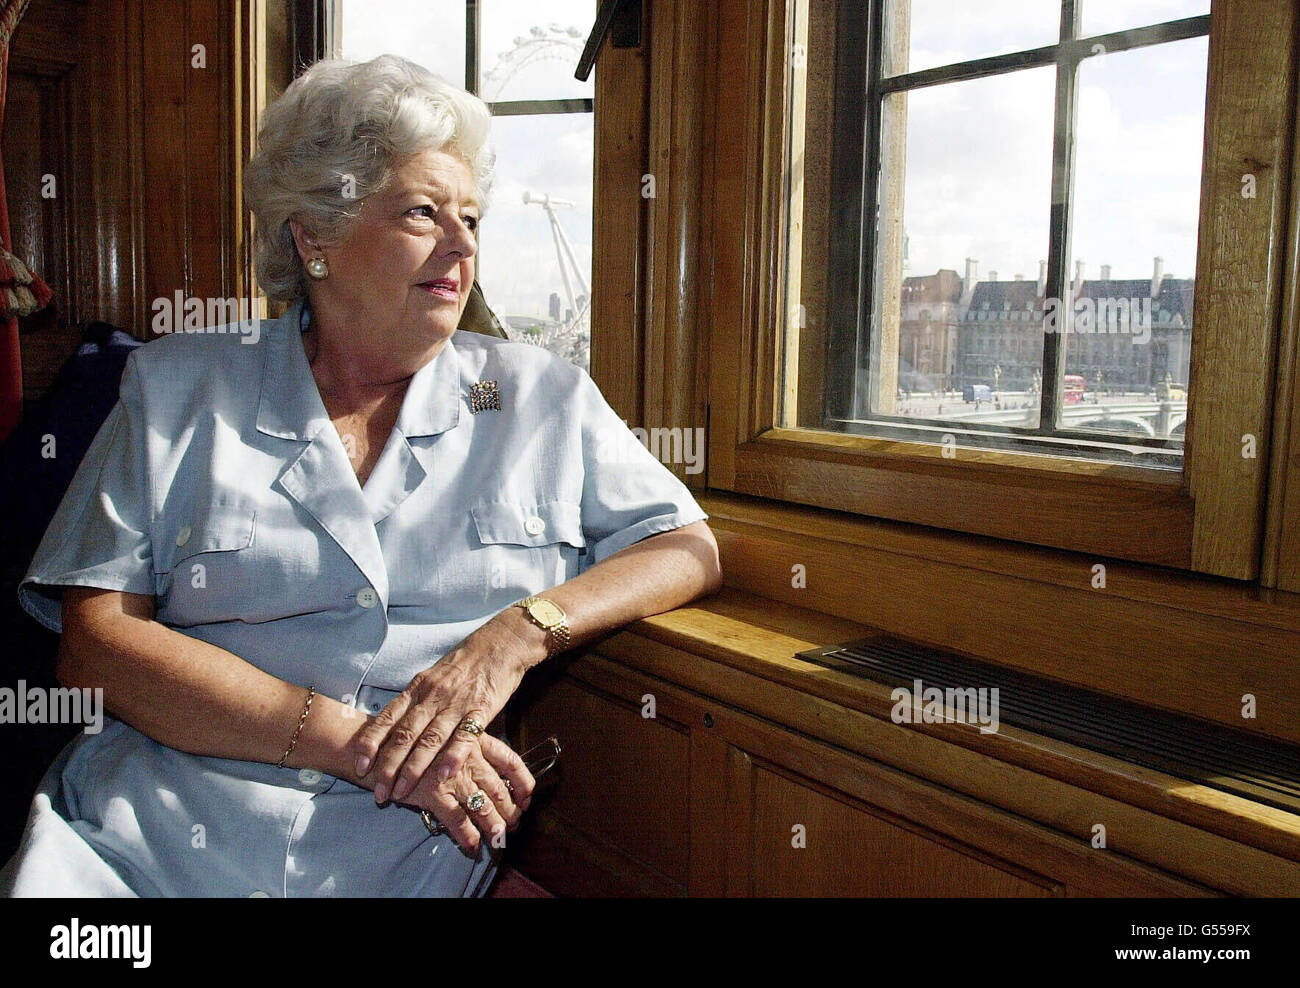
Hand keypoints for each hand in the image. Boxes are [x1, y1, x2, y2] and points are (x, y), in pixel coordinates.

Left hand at [352, 610, 544, 803]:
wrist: (500, 644)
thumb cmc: (464, 663)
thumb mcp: (432, 678)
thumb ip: (414, 703)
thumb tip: (392, 727)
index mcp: (417, 689)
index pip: (387, 718)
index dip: (371, 743)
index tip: (358, 766)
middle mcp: (432, 697)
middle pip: (405, 735)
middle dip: (388, 766)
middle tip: (378, 792)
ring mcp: (456, 703)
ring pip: (430, 738)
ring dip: (414, 768)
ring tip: (402, 792)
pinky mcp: (482, 708)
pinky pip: (466, 735)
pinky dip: (454, 755)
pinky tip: (445, 774)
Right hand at [398, 732, 535, 855]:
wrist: (379, 746)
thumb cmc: (414, 744)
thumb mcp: (448, 737)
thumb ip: (470, 750)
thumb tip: (490, 774)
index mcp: (476, 740)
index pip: (511, 762)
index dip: (523, 783)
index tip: (527, 798)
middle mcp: (468, 756)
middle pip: (499, 789)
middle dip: (510, 810)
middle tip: (513, 824)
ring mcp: (452, 776)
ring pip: (483, 806)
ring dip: (494, 826)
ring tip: (499, 839)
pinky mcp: (433, 793)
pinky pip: (457, 819)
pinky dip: (467, 835)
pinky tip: (473, 845)